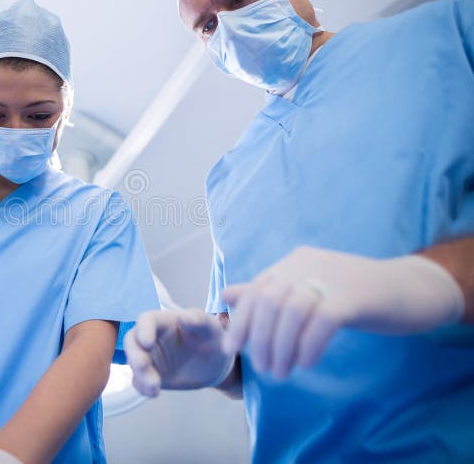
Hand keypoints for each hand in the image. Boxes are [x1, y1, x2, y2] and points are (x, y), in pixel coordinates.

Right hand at [123, 308, 234, 396]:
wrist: (215, 364)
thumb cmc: (213, 339)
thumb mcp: (211, 327)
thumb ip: (200, 320)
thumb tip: (185, 317)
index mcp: (164, 321)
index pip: (147, 320)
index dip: (143, 330)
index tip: (147, 343)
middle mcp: (151, 337)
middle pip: (132, 341)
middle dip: (134, 354)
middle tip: (143, 366)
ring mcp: (149, 356)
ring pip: (133, 363)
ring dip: (139, 374)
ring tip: (155, 386)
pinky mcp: (150, 374)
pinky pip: (139, 381)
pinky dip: (143, 388)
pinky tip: (155, 392)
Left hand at [222, 246, 464, 378]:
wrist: (409, 288)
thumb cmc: (353, 294)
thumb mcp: (306, 291)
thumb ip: (267, 293)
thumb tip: (225, 295)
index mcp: (292, 262)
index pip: (255, 291)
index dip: (240, 321)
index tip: (233, 348)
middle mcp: (306, 264)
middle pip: (268, 302)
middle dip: (259, 339)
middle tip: (265, 368)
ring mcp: (330, 277)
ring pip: (290, 313)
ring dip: (281, 347)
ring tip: (282, 372)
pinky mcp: (353, 296)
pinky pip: (321, 322)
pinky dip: (308, 346)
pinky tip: (306, 364)